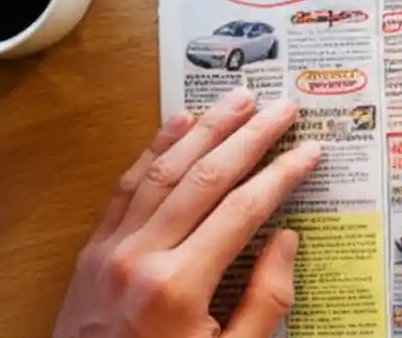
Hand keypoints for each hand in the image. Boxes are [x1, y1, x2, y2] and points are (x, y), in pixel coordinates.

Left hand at [53, 91, 320, 337]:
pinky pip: (126, 186)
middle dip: (250, 136)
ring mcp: (110, 250)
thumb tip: (285, 240)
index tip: (310, 150)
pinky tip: (178, 123)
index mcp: (181, 287)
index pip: (244, 210)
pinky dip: (154, 150)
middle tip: (283, 107)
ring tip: (239, 99)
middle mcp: (142, 257)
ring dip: (205, 129)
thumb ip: (264, 302)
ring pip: (164, 170)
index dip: (282, 175)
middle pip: (207, 177)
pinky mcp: (91, 252)